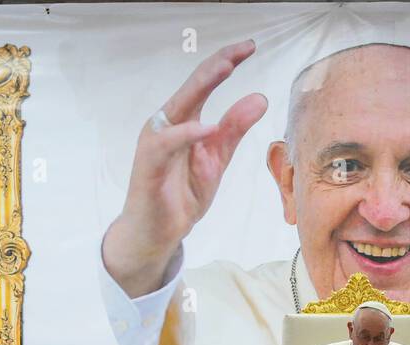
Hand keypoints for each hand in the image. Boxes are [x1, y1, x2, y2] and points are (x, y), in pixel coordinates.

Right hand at [101, 39, 267, 296]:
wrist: (158, 232)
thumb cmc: (181, 193)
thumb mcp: (217, 159)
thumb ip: (234, 129)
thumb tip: (260, 97)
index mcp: (184, 119)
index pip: (205, 82)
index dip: (226, 62)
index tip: (250, 46)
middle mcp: (167, 123)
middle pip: (193, 85)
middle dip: (217, 64)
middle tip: (243, 48)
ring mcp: (156, 142)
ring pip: (178, 106)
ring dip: (202, 86)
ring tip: (226, 69)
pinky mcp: (149, 164)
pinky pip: (166, 143)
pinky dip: (187, 134)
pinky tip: (207, 127)